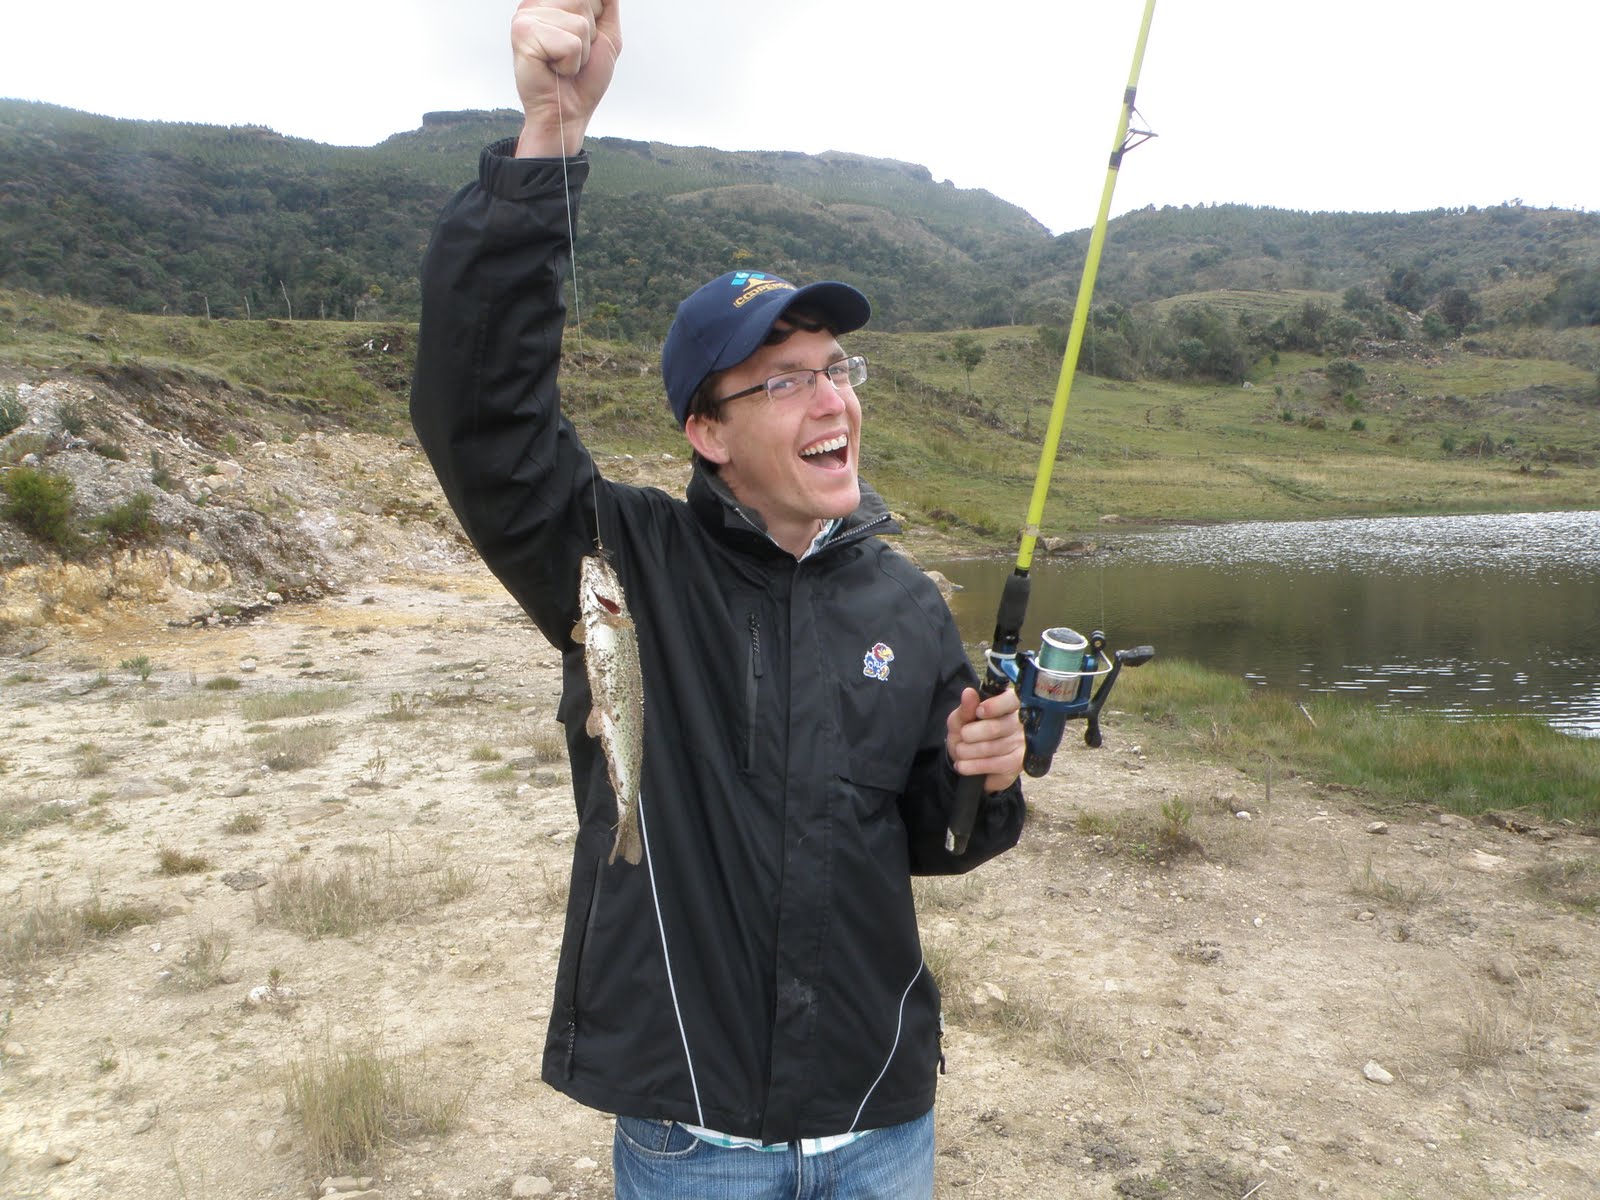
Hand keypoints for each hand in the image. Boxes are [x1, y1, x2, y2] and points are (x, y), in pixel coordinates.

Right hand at [512, 0, 622, 156]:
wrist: (568, 113)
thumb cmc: (583, 78)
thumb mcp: (605, 35)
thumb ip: (607, 5)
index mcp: (550, 1)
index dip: (596, 20)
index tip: (580, 42)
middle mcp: (534, 4)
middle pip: (584, 2)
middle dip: (589, 35)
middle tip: (571, 55)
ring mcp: (525, 17)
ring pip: (579, 23)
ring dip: (581, 51)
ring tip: (563, 63)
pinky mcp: (523, 34)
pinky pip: (570, 43)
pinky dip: (571, 63)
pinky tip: (554, 69)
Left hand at [945, 687, 1024, 793]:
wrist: (968, 759)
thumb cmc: (968, 732)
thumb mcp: (961, 719)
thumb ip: (966, 708)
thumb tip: (968, 692)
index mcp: (1009, 703)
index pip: (1011, 700)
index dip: (994, 706)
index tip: (978, 712)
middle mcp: (1021, 722)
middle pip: (996, 727)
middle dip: (970, 734)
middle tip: (962, 737)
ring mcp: (1022, 743)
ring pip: (994, 748)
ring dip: (969, 752)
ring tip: (960, 752)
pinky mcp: (1020, 763)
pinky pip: (997, 765)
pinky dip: (975, 766)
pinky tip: (963, 765)